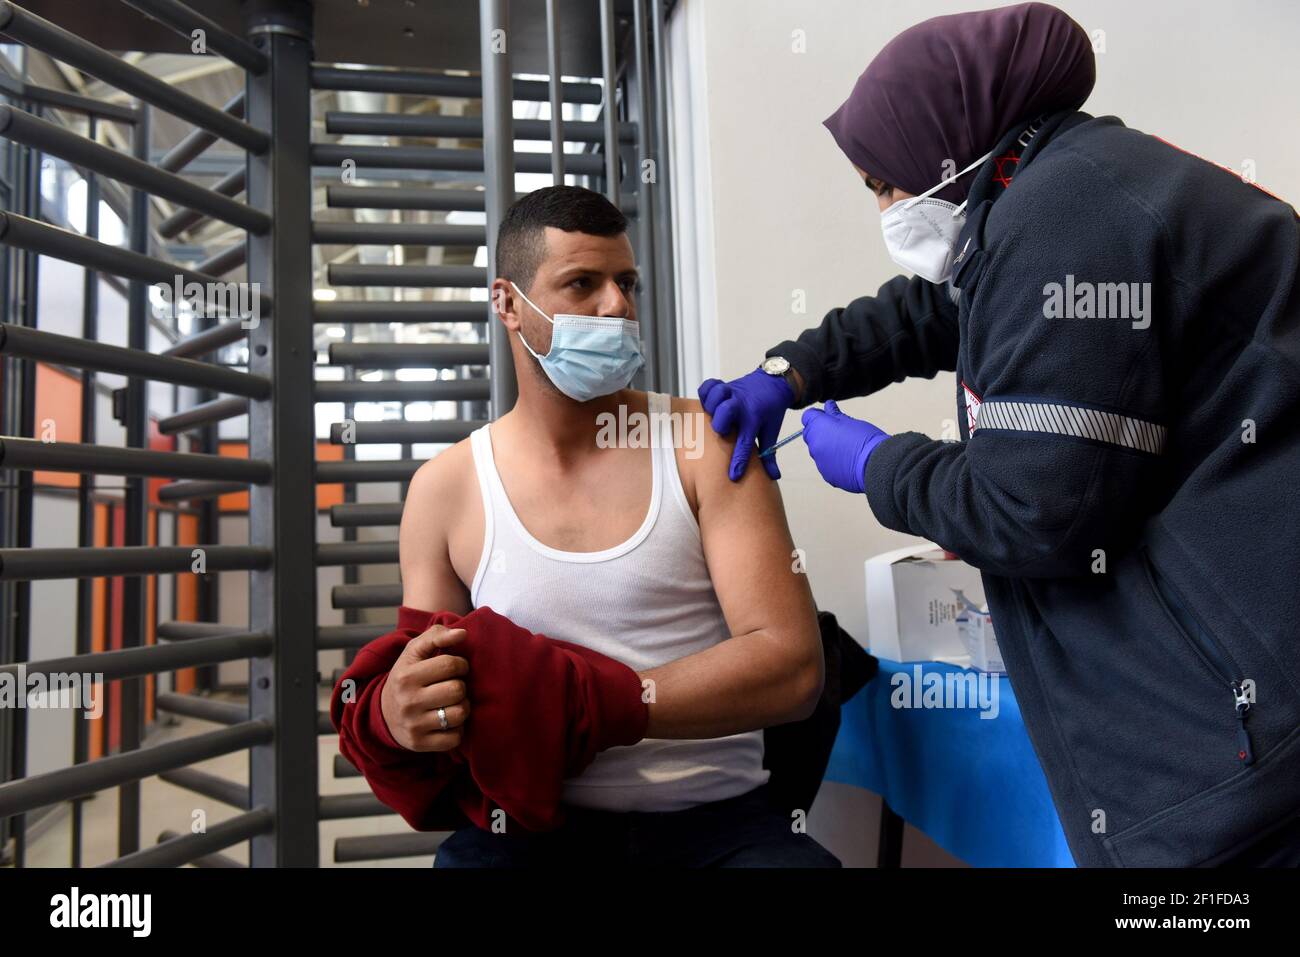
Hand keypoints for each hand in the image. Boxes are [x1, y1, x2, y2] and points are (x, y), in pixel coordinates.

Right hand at [380, 624, 470, 751]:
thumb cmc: (407, 677)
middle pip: (457, 690)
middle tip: (454, 686)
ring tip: (453, 703)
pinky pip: (455, 738)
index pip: (450, 665)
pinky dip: (457, 729)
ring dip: (463, 707)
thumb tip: (463, 634)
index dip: (461, 665)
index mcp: (406, 676)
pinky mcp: (420, 744)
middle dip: (461, 686)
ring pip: (459, 714)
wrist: (382, 714)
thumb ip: (436, 636)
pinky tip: (448, 721)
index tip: (456, 668)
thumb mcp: (414, 652)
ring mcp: (414, 725)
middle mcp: (408, 701)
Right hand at [698, 367, 793, 480]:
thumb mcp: (771, 432)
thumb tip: (774, 476)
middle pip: (726, 411)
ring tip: (714, 413)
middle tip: (723, 429)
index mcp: (755, 419)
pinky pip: (708, 385)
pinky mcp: (724, 385)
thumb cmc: (770, 411)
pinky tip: (709, 401)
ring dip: (712, 404)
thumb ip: (769, 455)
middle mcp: (742, 405)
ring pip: (716, 395)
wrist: (773, 383)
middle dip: (720, 423)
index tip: (733, 475)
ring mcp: (732, 393)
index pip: (746, 444)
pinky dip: (705, 392)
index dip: (739, 461)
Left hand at [800, 400, 889, 493]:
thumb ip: (835, 414)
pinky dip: (833, 462)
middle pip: (810, 434)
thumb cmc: (866, 439)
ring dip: (826, 448)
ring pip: (818, 451)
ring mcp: (819, 462)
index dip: (818, 416)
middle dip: (820, 432)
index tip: (829, 417)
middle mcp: (814, 445)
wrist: (876, 464)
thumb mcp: (850, 421)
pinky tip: (848, 461)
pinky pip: (825, 465)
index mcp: (819, 428)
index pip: (808, 417)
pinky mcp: (826, 475)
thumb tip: (828, 406)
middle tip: (839, 432)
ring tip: (847, 448)